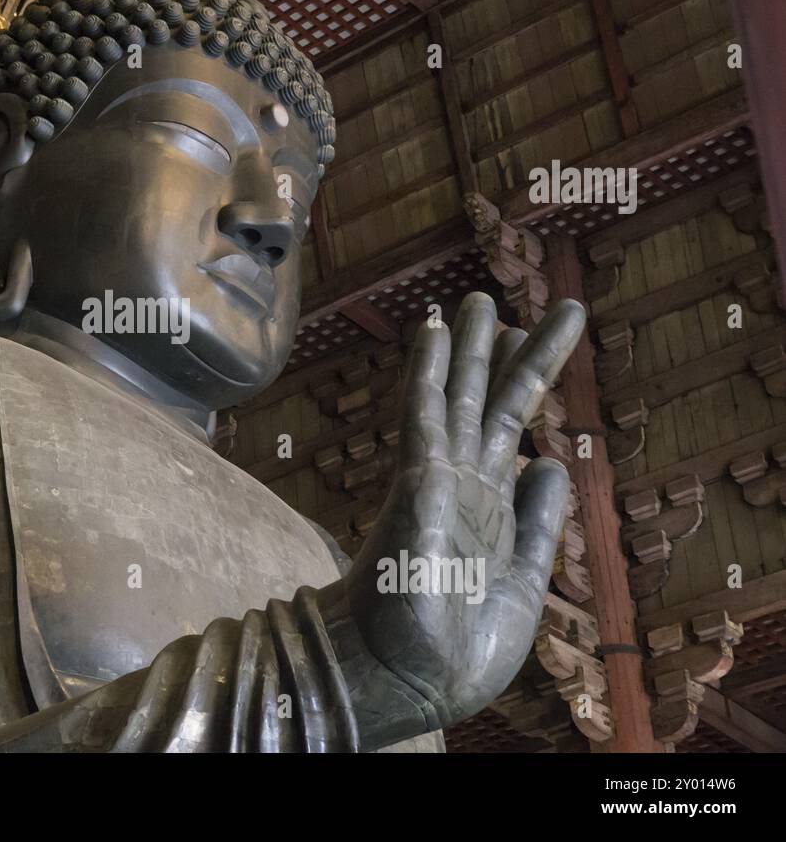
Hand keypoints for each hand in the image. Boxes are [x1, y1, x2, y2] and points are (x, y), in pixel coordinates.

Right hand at [336, 293, 585, 739]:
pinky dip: (429, 368)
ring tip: (476, 298)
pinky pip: (424, 413)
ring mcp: (440, 478)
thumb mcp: (526, 578)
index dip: (522, 382)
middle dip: (500, 352)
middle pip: (486, 402)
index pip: (506, 430)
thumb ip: (539, 520)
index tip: (527, 340)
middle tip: (504, 302)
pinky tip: (434, 328)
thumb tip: (554, 461)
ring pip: (457, 396)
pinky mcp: (420, 480)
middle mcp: (464, 483)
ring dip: (468, 346)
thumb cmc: (463, 643)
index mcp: (490, 506)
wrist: (418, 675)